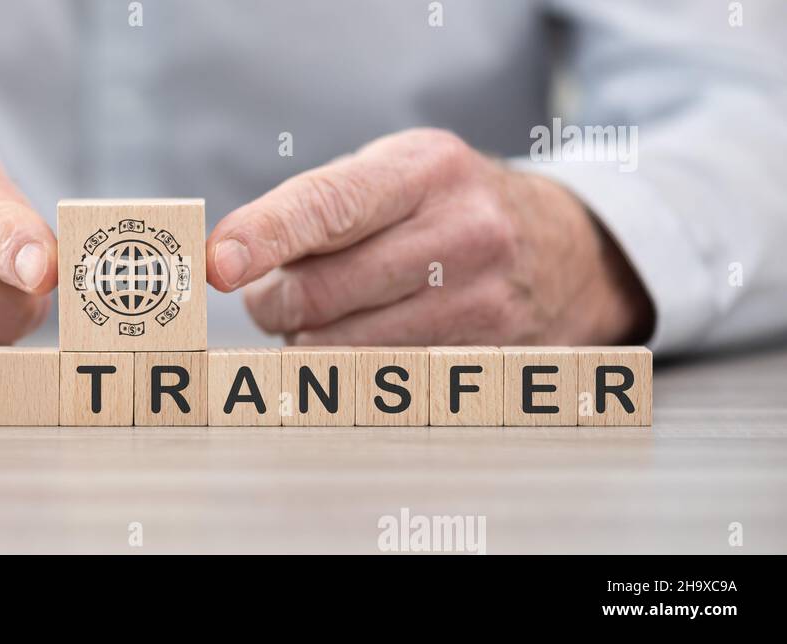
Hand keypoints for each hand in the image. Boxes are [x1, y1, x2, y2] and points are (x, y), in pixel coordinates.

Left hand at [206, 128, 652, 344]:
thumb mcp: (398, 174)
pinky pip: (377, 381)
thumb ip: (316, 207)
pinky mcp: (485, 359)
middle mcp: (460, 232)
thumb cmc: (450, 207)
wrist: (569, 252)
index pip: (327, 205)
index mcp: (424, 169)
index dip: (264, 236)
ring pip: (338, 349)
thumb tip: (226, 262)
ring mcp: (480, 303)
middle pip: (317, 293)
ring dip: (308, 341)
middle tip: (278, 294)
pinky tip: (372, 341)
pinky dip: (350, 370)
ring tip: (337, 312)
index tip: (217, 265)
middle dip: (274, 302)